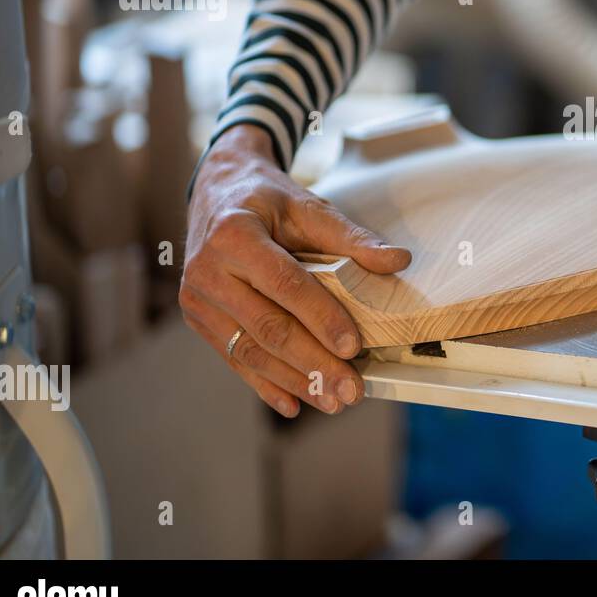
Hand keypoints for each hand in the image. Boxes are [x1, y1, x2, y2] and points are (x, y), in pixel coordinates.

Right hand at [180, 125, 411, 416]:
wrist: (217, 193)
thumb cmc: (267, 201)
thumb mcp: (308, 206)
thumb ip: (351, 237)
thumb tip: (398, 261)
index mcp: (235, 235)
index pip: (285, 284)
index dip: (321, 317)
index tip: (354, 346)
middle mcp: (208, 270)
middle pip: (268, 326)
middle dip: (313, 363)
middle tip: (351, 390)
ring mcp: (198, 299)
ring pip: (251, 350)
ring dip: (294, 380)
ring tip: (332, 401)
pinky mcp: (199, 320)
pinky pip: (234, 358)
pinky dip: (266, 384)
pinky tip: (294, 404)